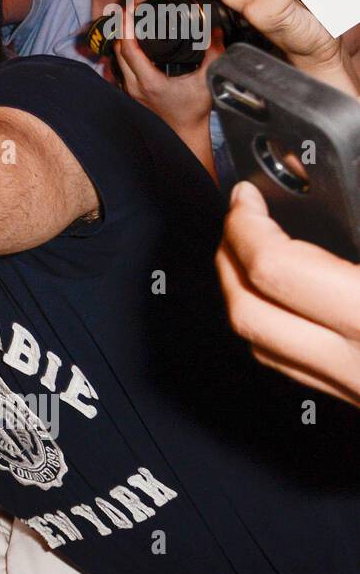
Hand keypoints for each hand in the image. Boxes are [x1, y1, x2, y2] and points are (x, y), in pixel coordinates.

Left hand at [112, 6, 223, 179]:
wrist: (184, 134)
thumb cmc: (195, 111)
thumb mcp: (208, 79)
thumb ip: (213, 52)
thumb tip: (215, 30)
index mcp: (149, 81)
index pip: (128, 48)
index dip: (127, 25)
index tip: (131, 7)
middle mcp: (134, 85)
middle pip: (118, 48)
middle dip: (122, 24)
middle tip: (133, 5)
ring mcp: (130, 89)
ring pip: (117, 56)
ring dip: (122, 35)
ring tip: (132, 16)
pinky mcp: (131, 90)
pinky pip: (121, 64)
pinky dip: (125, 47)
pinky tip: (133, 36)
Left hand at [216, 181, 359, 407]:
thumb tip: (327, 183)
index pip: (274, 270)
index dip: (247, 225)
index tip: (245, 198)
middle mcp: (357, 363)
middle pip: (248, 314)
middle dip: (227, 259)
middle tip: (237, 221)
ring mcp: (358, 390)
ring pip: (263, 349)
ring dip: (241, 296)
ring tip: (250, 252)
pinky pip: (296, 369)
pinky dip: (274, 328)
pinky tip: (289, 301)